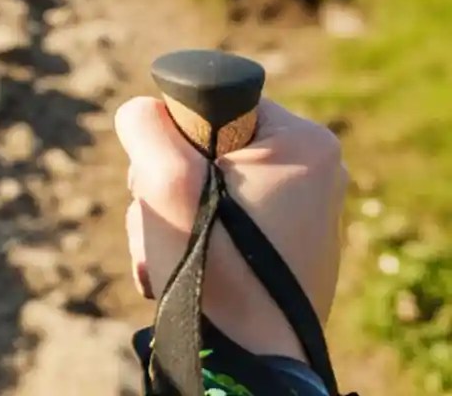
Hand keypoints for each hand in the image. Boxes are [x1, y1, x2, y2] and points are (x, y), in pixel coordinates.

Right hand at [116, 97, 348, 361]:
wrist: (248, 359)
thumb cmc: (213, 267)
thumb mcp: (163, 178)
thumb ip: (145, 124)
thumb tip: (144, 112)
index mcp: (304, 140)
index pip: (212, 104)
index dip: (174, 138)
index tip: (170, 180)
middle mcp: (319, 171)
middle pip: (207, 149)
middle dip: (170, 184)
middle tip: (166, 221)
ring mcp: (309, 212)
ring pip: (210, 187)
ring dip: (175, 216)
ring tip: (170, 255)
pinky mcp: (292, 248)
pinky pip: (230, 221)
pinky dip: (199, 239)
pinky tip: (189, 268)